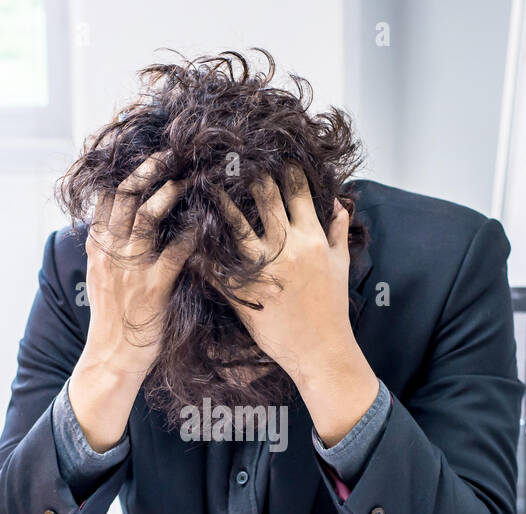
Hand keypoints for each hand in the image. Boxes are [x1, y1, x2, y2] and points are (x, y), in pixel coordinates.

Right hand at [70, 154, 191, 450]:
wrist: (112, 359)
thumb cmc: (115, 320)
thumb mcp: (103, 279)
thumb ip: (111, 250)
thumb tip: (122, 223)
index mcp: (98, 247)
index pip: (107, 197)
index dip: (127, 172)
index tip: (146, 155)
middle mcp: (110, 251)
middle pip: (124, 196)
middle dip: (148, 169)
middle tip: (170, 152)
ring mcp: (130, 268)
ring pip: (146, 216)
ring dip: (169, 191)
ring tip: (188, 177)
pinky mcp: (153, 287)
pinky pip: (176, 251)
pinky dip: (193, 233)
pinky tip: (207, 221)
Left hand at [219, 169, 378, 445]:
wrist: (321, 352)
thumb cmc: (332, 309)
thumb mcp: (340, 266)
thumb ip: (337, 231)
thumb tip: (338, 201)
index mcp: (312, 238)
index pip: (297, 191)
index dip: (282, 166)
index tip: (266, 149)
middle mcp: (288, 248)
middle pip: (264, 197)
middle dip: (246, 171)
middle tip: (226, 151)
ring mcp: (264, 270)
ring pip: (235, 224)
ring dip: (217, 201)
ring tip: (201, 180)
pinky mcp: (244, 293)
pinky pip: (217, 266)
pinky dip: (200, 251)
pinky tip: (185, 233)